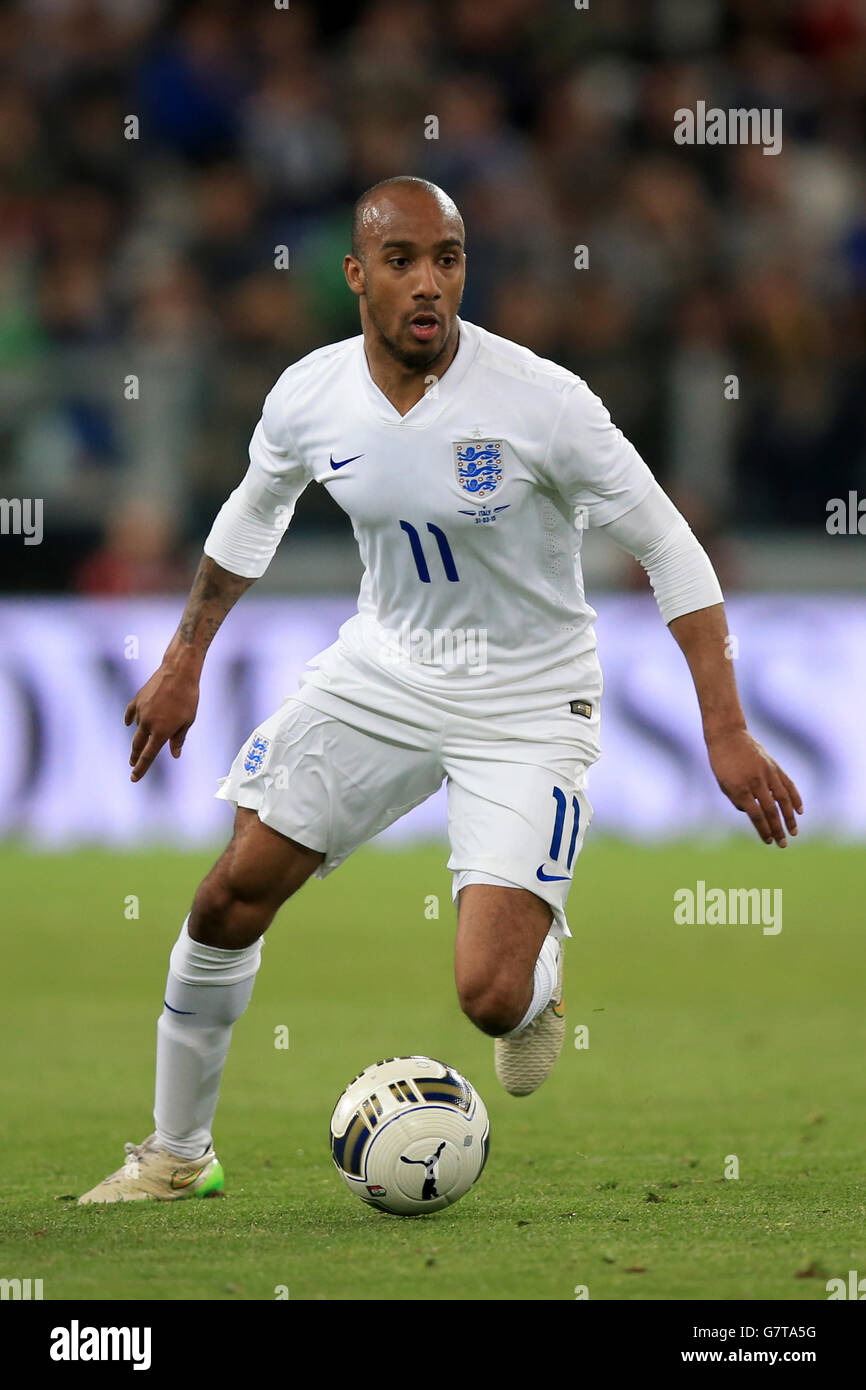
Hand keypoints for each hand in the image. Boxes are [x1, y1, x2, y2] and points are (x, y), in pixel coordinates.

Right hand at [124, 663, 199, 781]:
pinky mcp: (137, 699)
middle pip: (137, 745)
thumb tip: (174, 754)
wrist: (178, 672)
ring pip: (138, 728)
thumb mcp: (188, 721)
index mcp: (161, 732)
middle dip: (135, 756)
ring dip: (142, 733)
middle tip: (132, 764)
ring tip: (148, 734)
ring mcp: (140, 711)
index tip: (133, 778)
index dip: (141, 768)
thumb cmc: (188, 697)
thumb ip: (178, 739)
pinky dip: (130, 720)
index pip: (148, 756)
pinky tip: (129, 723)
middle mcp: (147, 723)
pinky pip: (131, 713)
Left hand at [706, 728, 802, 846]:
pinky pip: (788, 784)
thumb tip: (753, 813)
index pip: (756, 815)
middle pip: (771, 811)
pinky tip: (799, 811)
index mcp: (740, 789)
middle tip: (783, 845)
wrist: (728, 736)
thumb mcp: (724, 784)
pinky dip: (795, 798)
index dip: (763, 830)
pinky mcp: (774, 766)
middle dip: (778, 830)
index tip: (768, 841)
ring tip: (794, 832)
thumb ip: (739, 801)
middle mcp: (756, 782)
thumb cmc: (722, 763)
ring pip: (783, 799)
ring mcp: (767, 773)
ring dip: (790, 818)